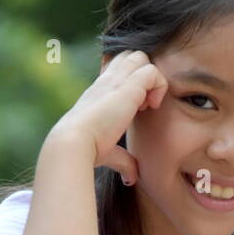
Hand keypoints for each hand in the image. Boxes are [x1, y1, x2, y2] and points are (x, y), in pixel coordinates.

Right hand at [48, 49, 166, 183]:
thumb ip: (123, 161)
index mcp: (100, 91)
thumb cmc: (88, 150)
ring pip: (141, 57)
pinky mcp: (129, 86)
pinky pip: (153, 71)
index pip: (118, 69)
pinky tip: (151, 108)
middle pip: (130, 56)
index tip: (135, 109)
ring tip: (147, 106)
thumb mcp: (109, 153)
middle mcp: (108, 81)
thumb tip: (131, 178)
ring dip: (152, 79)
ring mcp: (117, 80)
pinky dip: (159, 87)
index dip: (132, 82)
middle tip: (143, 105)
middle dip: (143, 75)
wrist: (74, 144)